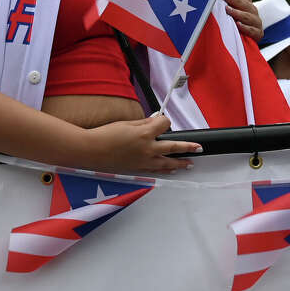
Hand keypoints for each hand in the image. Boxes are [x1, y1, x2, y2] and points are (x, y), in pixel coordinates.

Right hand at [81, 115, 200, 173]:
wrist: (91, 151)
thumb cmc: (104, 135)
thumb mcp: (125, 124)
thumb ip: (143, 123)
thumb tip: (154, 121)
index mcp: (144, 134)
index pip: (164, 124)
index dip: (164, 120)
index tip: (161, 120)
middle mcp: (148, 149)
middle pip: (173, 147)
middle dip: (187, 147)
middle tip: (198, 148)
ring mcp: (144, 161)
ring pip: (167, 163)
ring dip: (180, 162)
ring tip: (189, 163)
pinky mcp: (138, 169)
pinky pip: (156, 170)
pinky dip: (165, 170)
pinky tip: (171, 170)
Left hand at [220, 0, 262, 40]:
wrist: (249, 39)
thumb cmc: (237, 23)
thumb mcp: (233, 12)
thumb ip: (227, 2)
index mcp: (247, 4)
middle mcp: (253, 11)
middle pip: (243, 3)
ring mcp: (257, 22)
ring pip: (248, 16)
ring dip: (237, 12)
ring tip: (227, 9)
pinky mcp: (258, 33)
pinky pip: (252, 30)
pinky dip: (245, 27)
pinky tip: (238, 24)